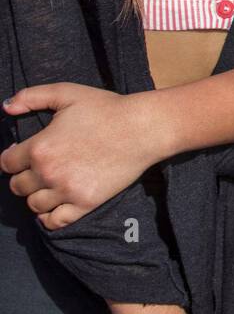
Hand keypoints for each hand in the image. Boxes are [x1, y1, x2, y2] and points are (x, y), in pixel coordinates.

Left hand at [0, 84, 161, 228]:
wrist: (141, 128)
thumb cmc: (105, 108)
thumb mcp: (66, 92)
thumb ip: (31, 96)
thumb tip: (6, 107)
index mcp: (39, 147)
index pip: (7, 163)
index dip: (11, 158)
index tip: (21, 154)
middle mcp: (48, 172)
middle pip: (18, 186)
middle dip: (24, 177)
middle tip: (37, 169)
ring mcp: (66, 191)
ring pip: (34, 204)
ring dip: (36, 196)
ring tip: (47, 185)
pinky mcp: (85, 203)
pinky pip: (55, 221)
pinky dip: (48, 217)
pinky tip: (54, 206)